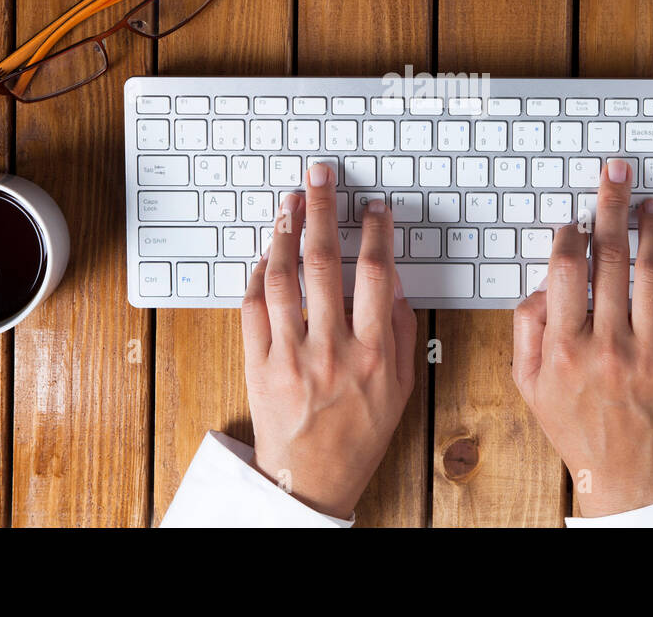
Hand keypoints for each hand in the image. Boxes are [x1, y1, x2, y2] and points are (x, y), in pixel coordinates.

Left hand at [241, 163, 417, 518]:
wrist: (310, 479)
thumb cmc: (359, 434)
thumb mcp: (400, 388)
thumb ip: (399, 331)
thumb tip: (392, 281)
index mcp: (371, 352)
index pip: (375, 274)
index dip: (376, 231)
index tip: (374, 206)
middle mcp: (329, 349)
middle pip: (323, 262)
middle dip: (322, 209)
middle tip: (320, 174)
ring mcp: (288, 355)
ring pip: (281, 278)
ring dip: (285, 231)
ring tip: (291, 202)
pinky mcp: (257, 363)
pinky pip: (252, 307)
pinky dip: (258, 273)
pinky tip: (268, 252)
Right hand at [512, 158, 652, 517]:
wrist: (626, 474)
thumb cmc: (575, 426)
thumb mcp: (528, 382)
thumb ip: (527, 327)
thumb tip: (545, 282)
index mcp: (565, 348)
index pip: (566, 269)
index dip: (569, 235)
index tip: (572, 221)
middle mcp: (609, 345)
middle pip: (612, 257)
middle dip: (611, 206)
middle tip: (614, 173)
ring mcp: (650, 351)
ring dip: (652, 228)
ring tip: (649, 203)